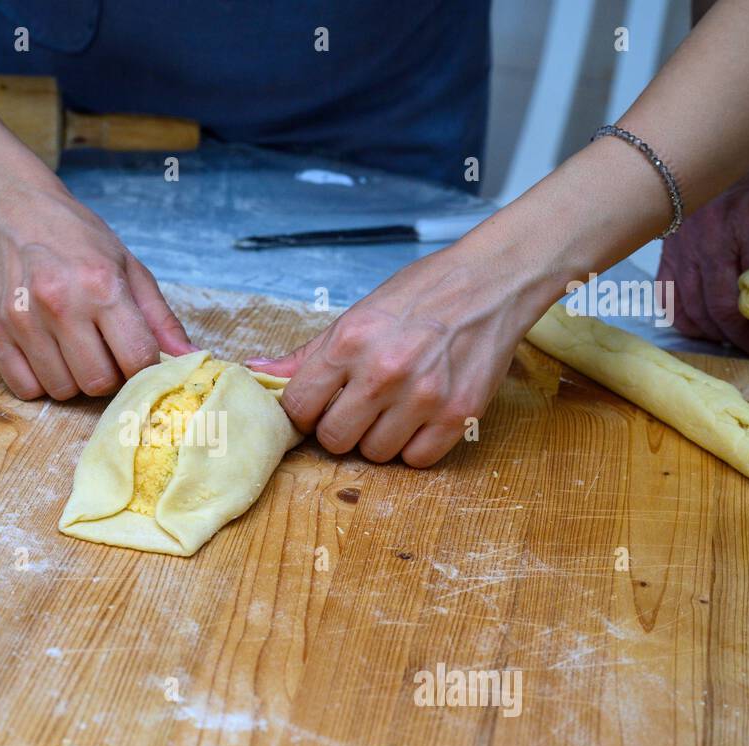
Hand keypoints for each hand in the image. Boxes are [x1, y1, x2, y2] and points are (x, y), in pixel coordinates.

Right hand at [0, 176, 193, 399]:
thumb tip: (192, 357)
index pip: (137, 360)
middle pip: (98, 384)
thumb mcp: (129, 267)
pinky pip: (25, 389)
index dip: (142, 366)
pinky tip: (46, 353)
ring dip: (74, 379)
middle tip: (103, 351)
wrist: (14, 208)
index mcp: (102, 287)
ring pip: (62, 391)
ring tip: (73, 347)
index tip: (135, 354)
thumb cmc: (77, 238)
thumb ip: (160, 318)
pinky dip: (40, 381)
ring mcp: (23, 319)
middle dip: (109, 376)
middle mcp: (60, 304)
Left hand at [247, 241, 536, 466]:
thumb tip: (257, 371)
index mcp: (350, 342)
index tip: (321, 405)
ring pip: (376, 454)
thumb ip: (308, 353)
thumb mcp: (356, 314)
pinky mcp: (459, 414)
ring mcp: (423, 396)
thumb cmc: (421, 294)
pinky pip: (418, 459)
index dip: (306, 412)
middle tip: (359, 408)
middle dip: (341, 429)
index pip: (300, 408)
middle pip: (335, 440)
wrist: (491, 282)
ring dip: (379, 438)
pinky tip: (420, 418)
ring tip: (394, 408)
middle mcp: (384, 372)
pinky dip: (416, 446)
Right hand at [658, 128, 748, 359]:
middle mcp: (714, 233)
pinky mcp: (668, 251)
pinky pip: (671, 300)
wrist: (740, 149)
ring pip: (696, 308)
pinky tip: (711, 325)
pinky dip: (691, 320)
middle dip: (747, 339)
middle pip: (725, 307)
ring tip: (743, 341)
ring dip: (721, 334)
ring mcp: (685, 243)